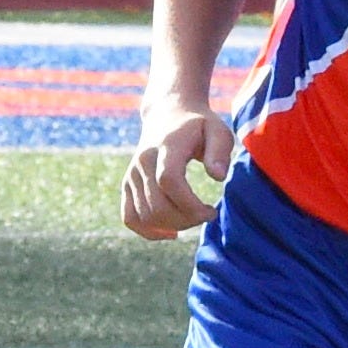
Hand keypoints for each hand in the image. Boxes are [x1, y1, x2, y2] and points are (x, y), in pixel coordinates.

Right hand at [123, 104, 233, 237]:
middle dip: (186, 220)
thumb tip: (218, 177)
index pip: (169, 181)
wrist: (168, 114)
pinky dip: (148, 231)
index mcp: (166, 147)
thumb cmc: (199, 126)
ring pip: (145, 215)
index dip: (190, 204)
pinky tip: (170, 232)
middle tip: (207, 215)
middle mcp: (143, 161)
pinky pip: (129, 217)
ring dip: (173, 226)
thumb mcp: (218, 130)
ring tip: (193, 217)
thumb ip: (220, 151)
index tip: (211, 211)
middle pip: (156, 204)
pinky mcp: (127, 184)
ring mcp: (132, 174)